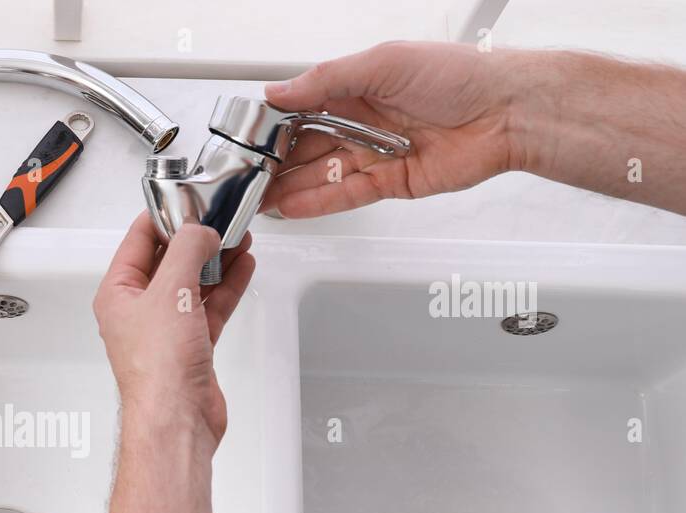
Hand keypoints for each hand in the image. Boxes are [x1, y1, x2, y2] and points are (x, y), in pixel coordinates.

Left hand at [93, 213, 254, 450]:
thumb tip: (200, 231)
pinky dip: (226, 287)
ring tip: (238, 237)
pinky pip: (210, 307)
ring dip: (215, 261)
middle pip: (168, 260)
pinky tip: (242, 268)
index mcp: (118, 294)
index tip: (189, 199)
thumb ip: (188, 252)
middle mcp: (138, 310)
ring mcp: (165, 329)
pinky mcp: (190, 346)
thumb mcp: (172, 291)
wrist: (177, 420)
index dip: (164, 216)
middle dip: (196, 238)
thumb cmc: (159, 369)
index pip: (138, 240)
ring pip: (193, 283)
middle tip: (220, 217)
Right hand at [262, 41, 524, 217]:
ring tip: (259, 200)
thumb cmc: (459, 75)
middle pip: (308, 147)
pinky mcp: (392, 182)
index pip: (303, 109)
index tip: (249, 139)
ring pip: (323, 174)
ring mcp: (376, 153)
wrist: (508, 111)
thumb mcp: (383, 62)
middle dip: (276, 163)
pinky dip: (319, 202)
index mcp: (358, 86)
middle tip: (246, 178)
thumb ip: (327, 80)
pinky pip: (348, 195)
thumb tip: (280, 91)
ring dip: (290, 188)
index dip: (275, 125)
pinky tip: (291, 207)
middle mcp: (363, 120)